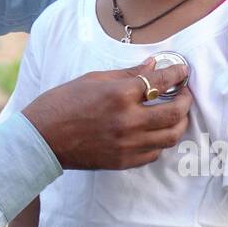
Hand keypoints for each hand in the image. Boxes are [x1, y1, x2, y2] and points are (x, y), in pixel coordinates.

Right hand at [21, 58, 193, 169]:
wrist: (42, 137)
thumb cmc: (62, 103)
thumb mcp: (93, 80)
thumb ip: (127, 74)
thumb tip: (153, 65)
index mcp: (119, 95)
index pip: (160, 82)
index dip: (177, 74)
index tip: (183, 70)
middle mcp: (128, 121)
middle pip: (175, 112)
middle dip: (185, 100)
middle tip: (184, 93)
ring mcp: (128, 144)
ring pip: (170, 136)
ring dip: (178, 123)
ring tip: (175, 113)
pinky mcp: (124, 162)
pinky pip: (154, 153)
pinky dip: (160, 141)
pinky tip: (155, 132)